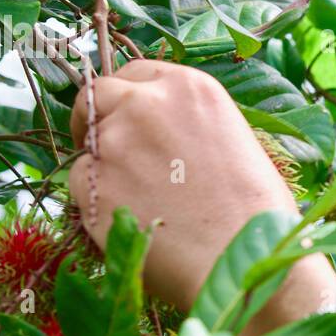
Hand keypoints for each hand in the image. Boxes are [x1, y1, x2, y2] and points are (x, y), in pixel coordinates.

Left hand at [67, 61, 335, 317]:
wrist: (245, 262)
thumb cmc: (255, 212)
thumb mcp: (233, 140)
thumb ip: (186, 122)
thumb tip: (156, 132)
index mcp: (188, 88)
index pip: (133, 73)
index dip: (125, 98)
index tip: (124, 117)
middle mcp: (145, 104)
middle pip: (96, 96)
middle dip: (94, 120)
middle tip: (108, 153)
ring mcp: (114, 143)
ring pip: (86, 148)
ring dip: (102, 170)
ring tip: (143, 205)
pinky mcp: (91, 185)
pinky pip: (79, 190)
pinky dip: (98, 207)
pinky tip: (137, 226)